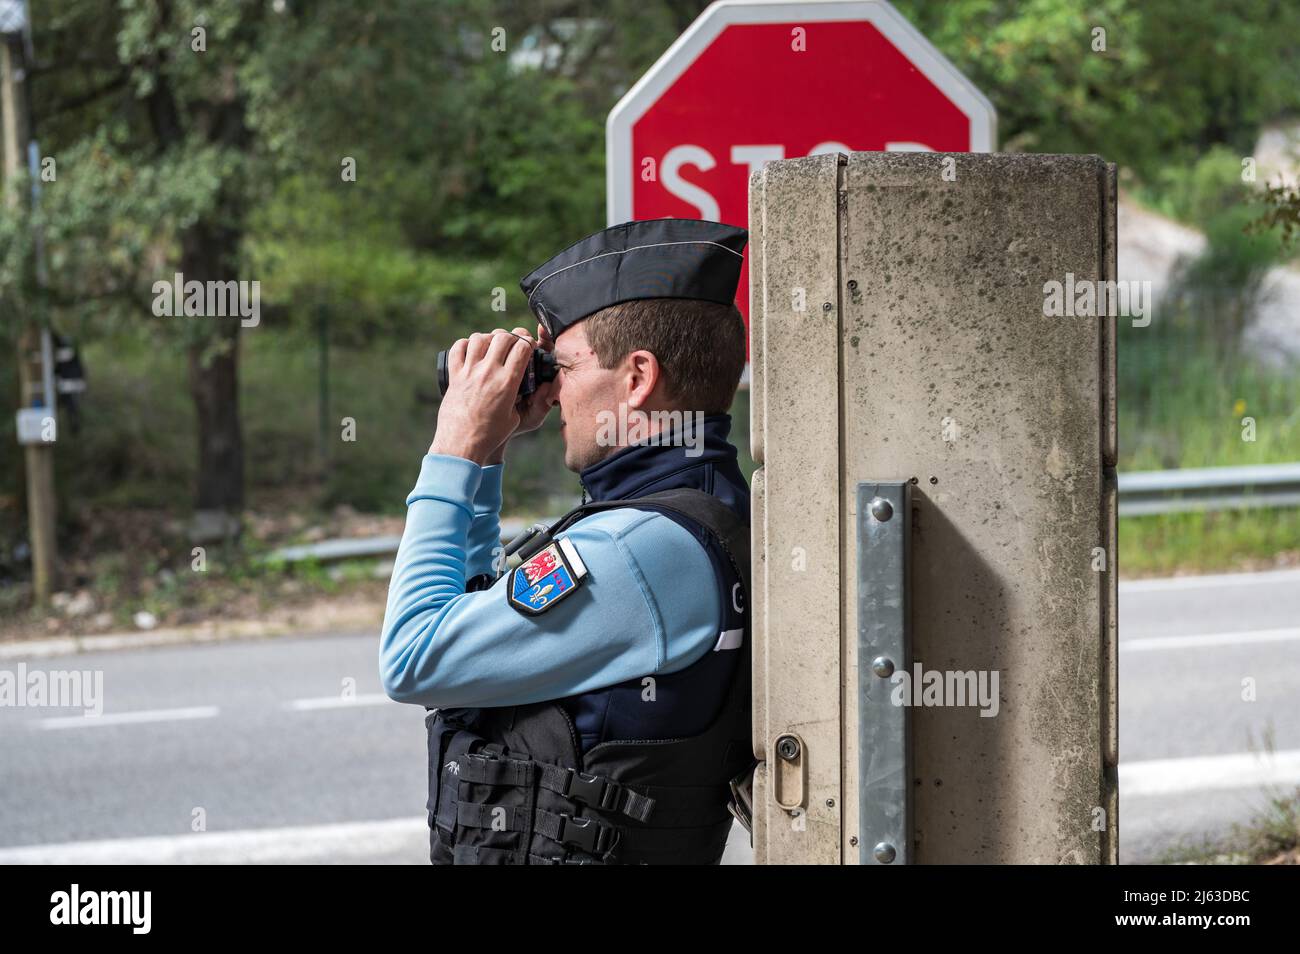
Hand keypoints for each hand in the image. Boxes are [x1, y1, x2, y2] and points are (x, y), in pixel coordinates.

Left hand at [430, 330, 533, 464]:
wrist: (461, 445)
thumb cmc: (490, 435)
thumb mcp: (515, 417)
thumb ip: (520, 397)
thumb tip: (523, 387)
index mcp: (507, 382)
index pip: (522, 347)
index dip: (528, 342)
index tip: (528, 346)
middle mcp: (488, 373)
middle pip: (502, 337)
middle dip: (511, 336)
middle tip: (512, 343)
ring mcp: (469, 373)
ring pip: (479, 338)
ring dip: (488, 338)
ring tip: (492, 346)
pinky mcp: (454, 376)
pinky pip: (458, 349)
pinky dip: (465, 344)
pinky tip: (471, 350)